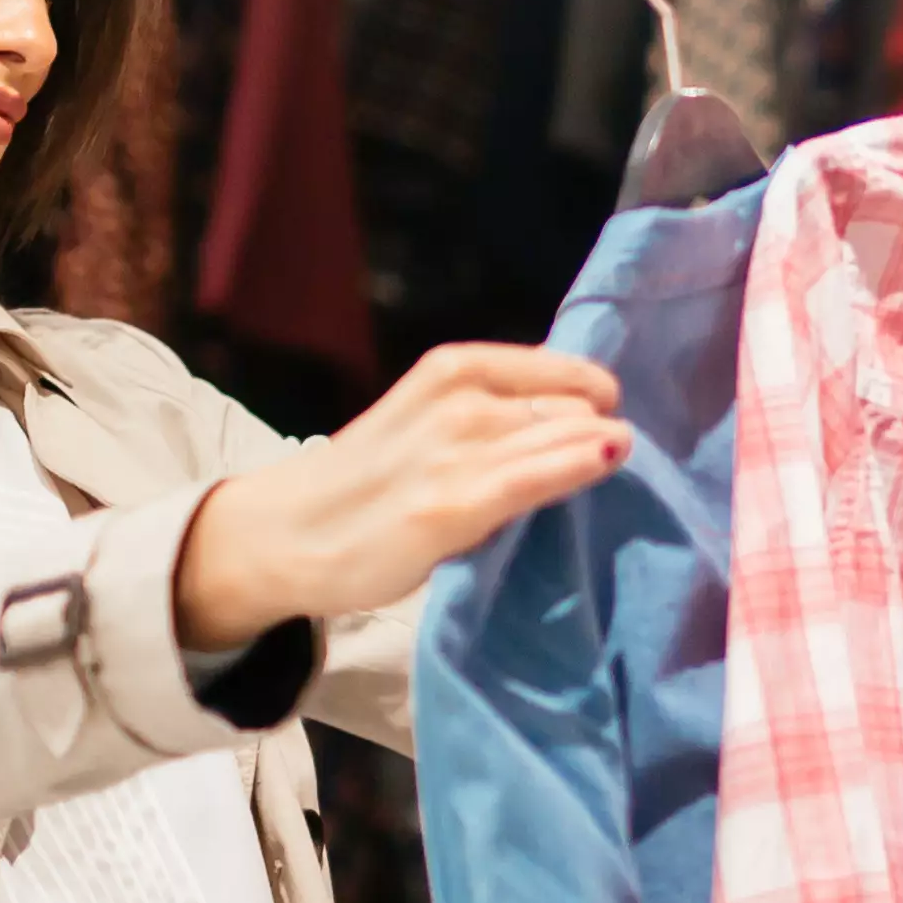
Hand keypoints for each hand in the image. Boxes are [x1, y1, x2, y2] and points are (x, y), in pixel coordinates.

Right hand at [173, 346, 627, 646]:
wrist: (285, 535)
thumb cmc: (368, 483)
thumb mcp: (429, 418)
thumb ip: (496, 411)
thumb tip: (584, 413)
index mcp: (454, 368)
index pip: (563, 369)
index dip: (595, 398)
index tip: (606, 424)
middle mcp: (458, 398)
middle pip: (573, 405)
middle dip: (595, 431)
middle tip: (608, 460)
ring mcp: (455, 451)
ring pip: (564, 433)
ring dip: (600, 450)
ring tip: (617, 469)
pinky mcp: (452, 506)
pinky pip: (537, 475)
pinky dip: (580, 463)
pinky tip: (613, 456)